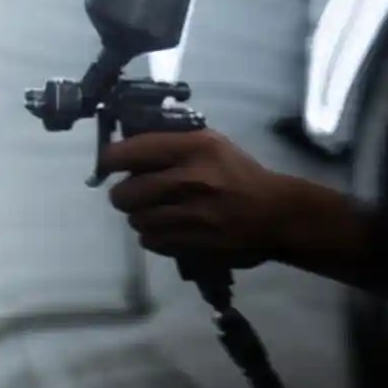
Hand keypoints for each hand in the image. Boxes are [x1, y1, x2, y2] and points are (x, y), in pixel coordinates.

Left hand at [98, 130, 294, 268]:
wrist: (278, 214)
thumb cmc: (238, 174)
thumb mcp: (209, 144)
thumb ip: (168, 143)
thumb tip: (124, 145)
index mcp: (192, 148)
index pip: (127, 153)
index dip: (110, 160)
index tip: (110, 165)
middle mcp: (189, 179)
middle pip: (124, 193)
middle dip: (124, 195)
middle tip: (134, 194)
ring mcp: (192, 215)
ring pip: (135, 220)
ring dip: (140, 217)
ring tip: (155, 212)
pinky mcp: (194, 243)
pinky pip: (150, 241)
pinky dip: (153, 236)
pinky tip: (169, 228)